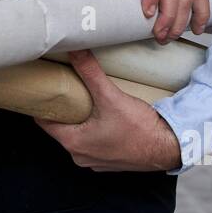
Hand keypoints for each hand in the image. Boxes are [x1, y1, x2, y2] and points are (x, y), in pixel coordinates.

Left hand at [36, 50, 182, 171]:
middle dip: (63, 109)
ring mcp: (95, 161)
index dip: (43, 104)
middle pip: (61, 128)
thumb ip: (90, 72)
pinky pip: (93, 143)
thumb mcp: (110, 96)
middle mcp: (80, 156)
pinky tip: (103, 117)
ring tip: (84, 100)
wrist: (168, 147)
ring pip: (78, 135)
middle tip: (65, 89)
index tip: (44, 90)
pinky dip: (94, 131)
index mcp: (73, 143)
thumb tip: (75, 51)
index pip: (44, 121)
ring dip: (80, 120)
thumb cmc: (140, 129)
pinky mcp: (109, 160)